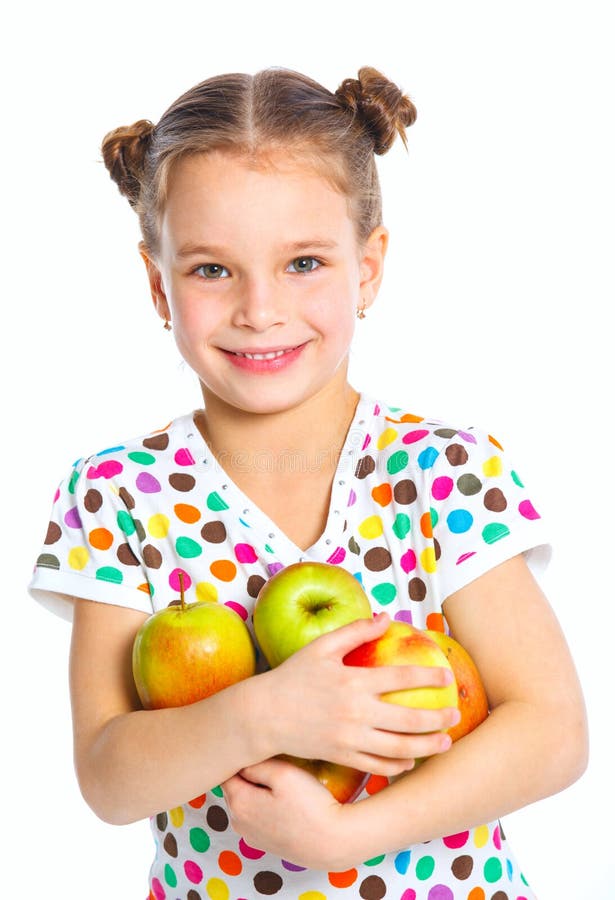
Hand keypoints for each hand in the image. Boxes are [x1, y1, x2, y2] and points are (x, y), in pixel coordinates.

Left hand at [223, 757, 349, 869]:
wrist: (334, 843)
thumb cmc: (310, 805)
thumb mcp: (283, 773)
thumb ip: (255, 763)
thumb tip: (240, 759)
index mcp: (238, 803)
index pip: (226, 770)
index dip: (238, 755)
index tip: (252, 745)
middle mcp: (238, 823)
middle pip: (235, 785)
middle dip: (247, 772)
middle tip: (270, 758)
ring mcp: (251, 836)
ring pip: (246, 800)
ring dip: (257, 788)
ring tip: (280, 779)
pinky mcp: (266, 843)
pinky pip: (257, 815)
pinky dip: (265, 804)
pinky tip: (285, 799)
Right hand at [261, 613, 458, 776]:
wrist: (263, 716)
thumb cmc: (292, 677)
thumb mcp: (321, 647)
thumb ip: (355, 632)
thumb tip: (385, 617)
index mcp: (353, 681)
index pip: (402, 678)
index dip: (429, 677)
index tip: (447, 676)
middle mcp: (355, 712)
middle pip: (408, 718)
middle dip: (437, 718)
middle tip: (455, 714)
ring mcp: (349, 738)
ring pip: (398, 747)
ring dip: (426, 746)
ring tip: (445, 743)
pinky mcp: (342, 757)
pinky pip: (377, 765)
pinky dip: (398, 765)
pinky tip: (411, 760)